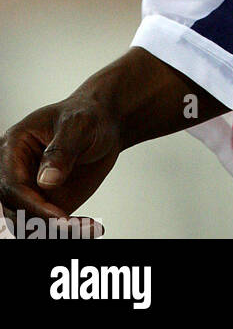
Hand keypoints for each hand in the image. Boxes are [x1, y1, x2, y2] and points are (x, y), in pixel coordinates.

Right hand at [0, 99, 120, 237]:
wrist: (104, 123)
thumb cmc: (88, 116)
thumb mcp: (79, 125)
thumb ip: (62, 150)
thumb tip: (46, 181)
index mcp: (14, 147)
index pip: (12, 185)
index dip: (32, 205)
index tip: (59, 217)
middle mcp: (16, 172)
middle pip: (15, 211)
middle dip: (43, 225)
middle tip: (75, 228)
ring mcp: (30, 191)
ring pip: (28, 225)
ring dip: (56, 232)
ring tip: (88, 228)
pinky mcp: (46, 204)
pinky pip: (48, 227)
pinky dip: (68, 231)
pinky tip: (92, 228)